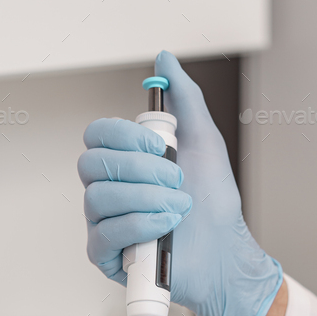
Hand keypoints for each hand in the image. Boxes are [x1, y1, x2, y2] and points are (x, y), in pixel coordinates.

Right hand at [77, 50, 282, 315]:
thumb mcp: (203, 140)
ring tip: (179, 208)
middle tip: (177, 179)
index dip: (125, 135)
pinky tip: (165, 227)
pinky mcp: (105, 256)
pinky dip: (139, 226)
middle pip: (91, 164)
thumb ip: (183, 99)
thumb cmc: (213, 204)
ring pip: (98, 198)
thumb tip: (164, 59)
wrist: (225, 251)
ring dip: (147, 199)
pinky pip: (104, 234)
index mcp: (123, 162)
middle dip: (141, 169)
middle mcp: (107, 190)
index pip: (96, 135)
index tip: (160, 144)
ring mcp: (103, 223)